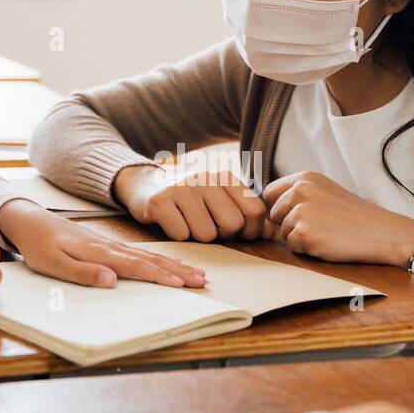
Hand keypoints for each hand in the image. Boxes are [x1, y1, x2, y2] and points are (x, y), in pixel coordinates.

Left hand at [0, 199, 206, 287]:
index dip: (160, 276)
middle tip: (202, 280)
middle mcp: (111, 247)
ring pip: (150, 256)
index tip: (181, 285)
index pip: (136, 266)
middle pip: (151, 261)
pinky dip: (160, 259)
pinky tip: (171, 263)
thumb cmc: (39, 246)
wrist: (30, 221)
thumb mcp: (54, 264)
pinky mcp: (108, 245)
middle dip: (178, 271)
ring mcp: (111, 245)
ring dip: (175, 265)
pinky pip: (141, 253)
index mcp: (100, 253)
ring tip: (196, 273)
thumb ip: (83, 273)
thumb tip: (112, 281)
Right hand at [114, 164, 273, 242]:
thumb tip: (268, 232)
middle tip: (208, 225)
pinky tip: (172, 222)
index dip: (251, 230)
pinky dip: (178, 235)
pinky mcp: (160, 201)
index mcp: (225, 176)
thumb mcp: (220, 198)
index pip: (255, 210)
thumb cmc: (189, 197)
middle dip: (222, 234)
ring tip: (188, 222)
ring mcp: (182, 188)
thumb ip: (246, 213)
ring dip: (198, 237)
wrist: (144, 183)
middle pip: (232, 225)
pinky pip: (181, 235)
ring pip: (206, 235)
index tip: (239, 233)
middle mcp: (205, 178)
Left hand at [262, 170, 413, 264]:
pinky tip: (326, 243)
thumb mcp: (326, 191)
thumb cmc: (354, 216)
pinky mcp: (304, 234)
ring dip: (299, 237)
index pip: (270, 192)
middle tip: (319, 225)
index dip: (279, 207)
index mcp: (305, 177)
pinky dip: (306, 249)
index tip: (295, 214)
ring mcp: (301, 212)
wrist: (381, 232)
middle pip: (273, 214)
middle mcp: (300, 190)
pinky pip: (292, 247)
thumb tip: (268, 204)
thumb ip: (299, 192)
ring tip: (325, 233)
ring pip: (282, 232)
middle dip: (288, 223)